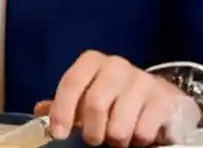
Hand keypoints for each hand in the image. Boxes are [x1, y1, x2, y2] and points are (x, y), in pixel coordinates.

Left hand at [36, 51, 201, 147]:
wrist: (157, 98)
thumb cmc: (113, 98)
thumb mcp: (87, 96)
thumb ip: (64, 105)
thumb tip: (39, 110)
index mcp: (93, 62)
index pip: (72, 82)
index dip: (62, 109)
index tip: (59, 134)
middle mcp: (118, 66)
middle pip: (95, 104)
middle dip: (92, 132)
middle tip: (94, 140)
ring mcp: (143, 81)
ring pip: (119, 127)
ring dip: (116, 140)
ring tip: (118, 136)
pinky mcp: (163, 100)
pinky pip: (142, 133)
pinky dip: (137, 141)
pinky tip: (137, 133)